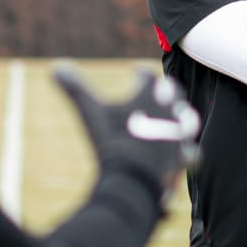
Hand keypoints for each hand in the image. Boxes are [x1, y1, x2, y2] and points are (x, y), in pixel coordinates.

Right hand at [54, 64, 199, 207]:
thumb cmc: (111, 143)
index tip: (137, 72)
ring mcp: (178, 136)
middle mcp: (169, 112)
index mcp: (148, 96)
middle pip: (172, 92)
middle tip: (159, 90)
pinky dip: (186, 151)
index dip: (141, 73)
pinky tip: (183, 153)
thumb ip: (74, 89)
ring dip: (180, 115)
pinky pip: (190, 151)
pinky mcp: (183, 158)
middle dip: (165, 90)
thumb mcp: (90, 113)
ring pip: (186, 118)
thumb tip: (56, 66)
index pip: (147, 75)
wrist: (133, 180)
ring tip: (177, 116)